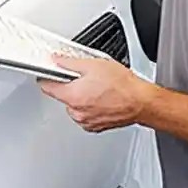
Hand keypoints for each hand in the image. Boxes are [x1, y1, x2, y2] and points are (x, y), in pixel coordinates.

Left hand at [37, 56, 151, 133]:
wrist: (141, 102)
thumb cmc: (123, 85)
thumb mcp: (93, 64)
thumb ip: (69, 63)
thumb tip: (56, 60)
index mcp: (72, 96)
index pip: (46, 86)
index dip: (48, 76)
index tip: (51, 72)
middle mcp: (76, 112)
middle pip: (62, 96)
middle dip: (70, 86)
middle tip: (86, 78)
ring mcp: (85, 121)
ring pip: (74, 105)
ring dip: (81, 97)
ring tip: (98, 89)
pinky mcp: (95, 126)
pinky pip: (85, 114)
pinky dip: (91, 107)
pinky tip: (103, 99)